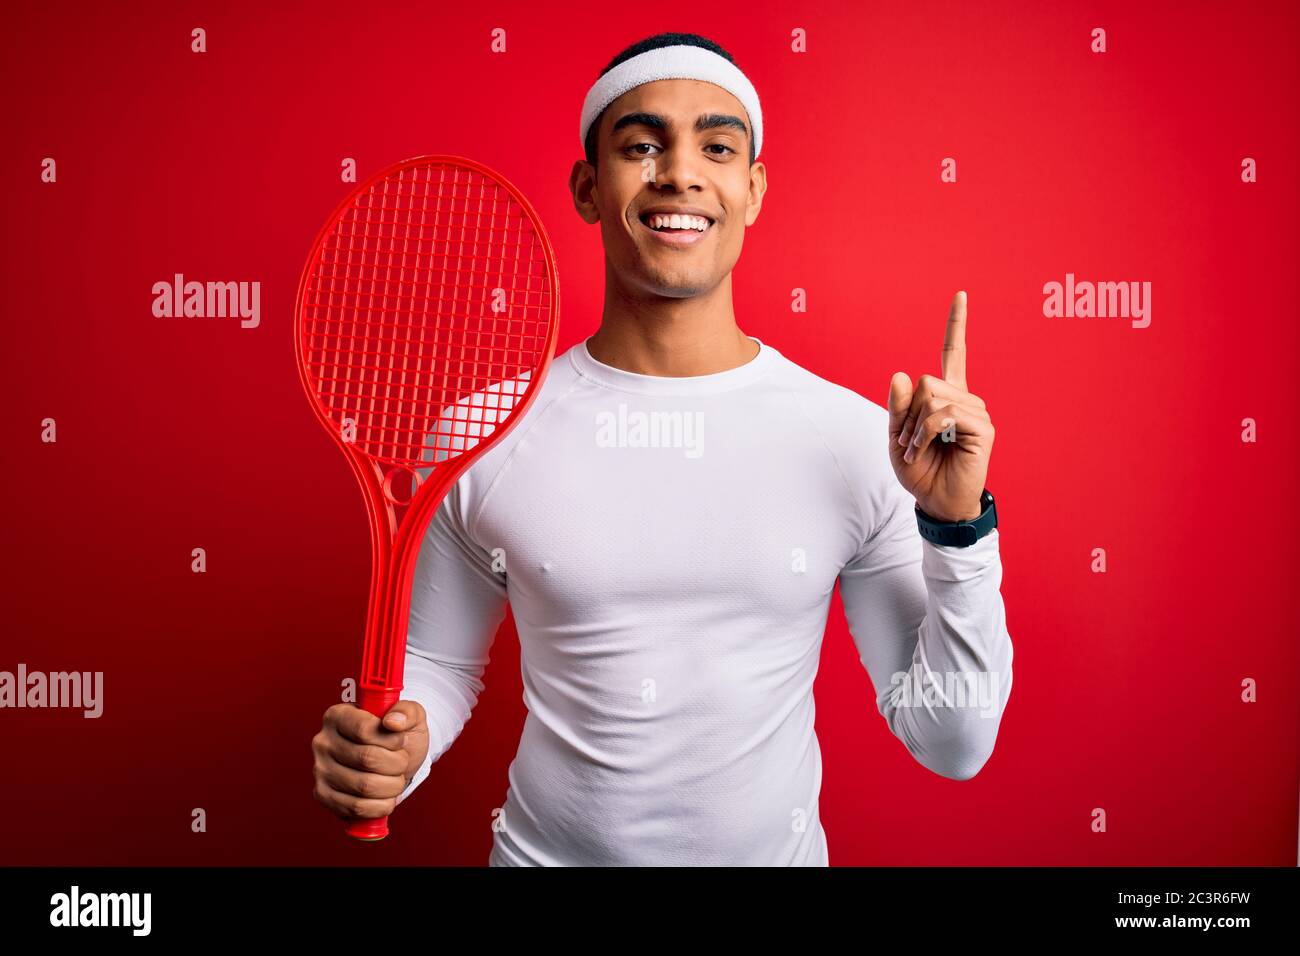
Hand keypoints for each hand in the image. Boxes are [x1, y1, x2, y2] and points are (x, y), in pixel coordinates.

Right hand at [311, 700, 428, 821]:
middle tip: (402, 762)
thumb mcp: (410, 716)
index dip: (392, 740)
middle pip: (367, 759)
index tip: (401, 741)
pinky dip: (381, 805)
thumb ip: (407, 711)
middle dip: (396, 764)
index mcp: (338, 715)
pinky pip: (356, 806)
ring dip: (392, 785)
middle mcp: (323, 742)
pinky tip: (387, 796)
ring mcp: (320, 770)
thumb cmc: (398, 736)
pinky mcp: (323, 796)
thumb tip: (393, 722)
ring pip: (364, 785)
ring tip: (396, 778)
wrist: (393, 763)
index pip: (365, 731)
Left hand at [886, 290, 994, 522]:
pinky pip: (944, 415)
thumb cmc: (919, 470)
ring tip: (918, 450)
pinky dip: (926, 434)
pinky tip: (928, 451)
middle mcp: (965, 399)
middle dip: (908, 413)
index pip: (954, 353)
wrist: (936, 502)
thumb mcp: (897, 436)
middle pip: (927, 380)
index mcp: (946, 396)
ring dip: (915, 428)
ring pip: (932, 397)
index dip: (956, 325)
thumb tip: (901, 374)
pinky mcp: (982, 428)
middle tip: (910, 441)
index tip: (961, 294)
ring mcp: (976, 412)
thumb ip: (898, 407)